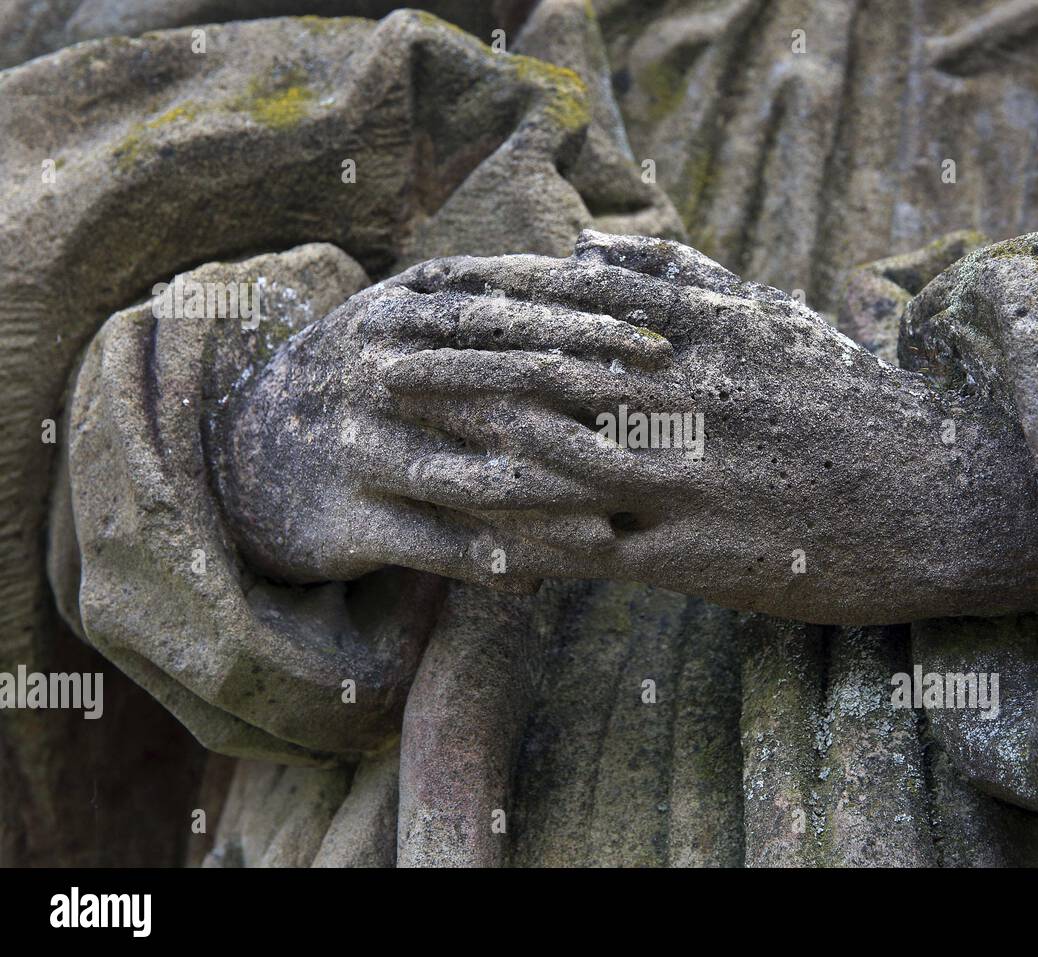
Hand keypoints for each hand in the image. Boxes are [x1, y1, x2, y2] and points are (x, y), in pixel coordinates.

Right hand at [215, 250, 671, 588]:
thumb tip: (605, 260)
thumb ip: (496, 297)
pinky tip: (536, 580)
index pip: (510, 308)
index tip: (661, 341)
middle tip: (663, 413)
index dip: (589, 325)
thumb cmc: (368, 383)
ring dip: (549, 498)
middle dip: (588, 395)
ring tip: (618, 518)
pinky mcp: (341, 516)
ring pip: (467, 474)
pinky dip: (484, 564)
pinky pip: (427, 545)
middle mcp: (375, 368)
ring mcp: (353, 444)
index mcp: (401, 310)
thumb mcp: (415, 322)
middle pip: (499, 379)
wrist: (244, 455)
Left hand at [372, 231, 1037, 622]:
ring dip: (472, 462)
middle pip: (549, 384)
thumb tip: (592, 250)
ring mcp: (695, 482)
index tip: (422, 300)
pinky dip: (533, 547)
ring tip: (399, 454)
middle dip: (456, 378)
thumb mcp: (776, 321)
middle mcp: (693, 400)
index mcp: (709, 335)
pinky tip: (477, 549)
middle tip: (375, 369)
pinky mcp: (705, 558)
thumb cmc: (850, 405)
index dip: (488, 309)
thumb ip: (685, 280)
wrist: (942, 497)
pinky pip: (598, 553)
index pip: (575, 311)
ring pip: (558, 467)